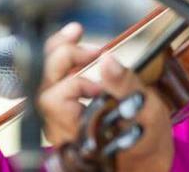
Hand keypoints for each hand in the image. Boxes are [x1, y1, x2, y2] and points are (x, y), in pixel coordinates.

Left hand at [38, 25, 173, 171]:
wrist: (144, 154)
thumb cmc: (146, 139)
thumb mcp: (146, 112)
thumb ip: (125, 86)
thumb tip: (108, 60)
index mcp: (76, 132)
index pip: (53, 101)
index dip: (75, 83)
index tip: (101, 83)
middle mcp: (59, 127)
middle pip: (42, 86)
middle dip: (63, 57)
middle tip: (93, 49)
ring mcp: (58, 118)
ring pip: (43, 80)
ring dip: (59, 53)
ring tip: (77, 33)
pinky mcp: (63, 108)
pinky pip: (52, 81)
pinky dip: (62, 60)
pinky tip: (76, 46)